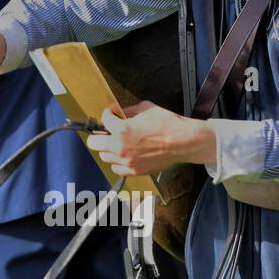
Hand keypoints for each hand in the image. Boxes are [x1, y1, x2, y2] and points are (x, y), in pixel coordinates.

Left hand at [84, 101, 216, 176]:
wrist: (184, 142)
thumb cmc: (168, 124)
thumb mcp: (145, 108)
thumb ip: (128, 111)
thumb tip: (118, 113)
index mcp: (122, 129)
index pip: (103, 120)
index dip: (108, 114)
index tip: (112, 114)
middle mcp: (120, 147)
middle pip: (94, 143)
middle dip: (99, 134)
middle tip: (107, 130)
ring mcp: (127, 161)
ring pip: (104, 156)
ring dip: (108, 148)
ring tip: (118, 143)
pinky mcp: (135, 170)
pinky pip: (116, 168)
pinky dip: (117, 162)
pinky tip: (125, 155)